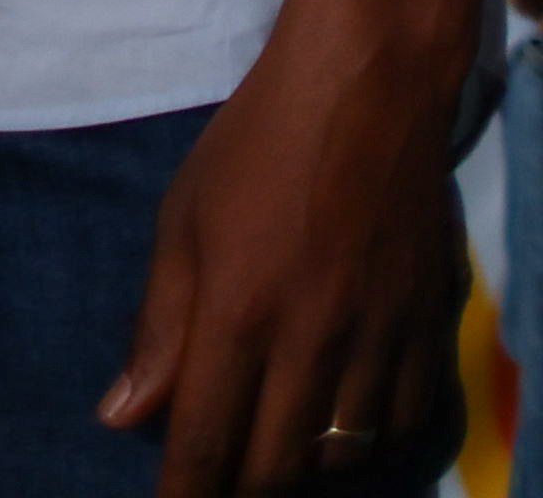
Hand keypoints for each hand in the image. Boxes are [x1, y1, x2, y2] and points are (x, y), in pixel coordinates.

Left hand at [101, 18, 468, 491]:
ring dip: (306, 462)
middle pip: (280, 465)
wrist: (365, 95)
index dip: (188, 491)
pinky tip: (342, 417)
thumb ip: (160, 328)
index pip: (209, 440)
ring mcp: (382, 339)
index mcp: (239, 313)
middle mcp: (315, 341)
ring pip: (345, 453)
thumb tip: (123, 419)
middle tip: (220, 467)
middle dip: (242, 481)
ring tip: (275, 440)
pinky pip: (405, 421)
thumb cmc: (253, 150)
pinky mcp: (431, 329)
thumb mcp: (181, 226)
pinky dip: (368, 436)